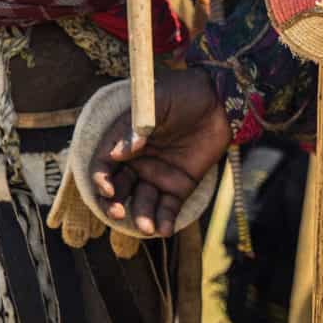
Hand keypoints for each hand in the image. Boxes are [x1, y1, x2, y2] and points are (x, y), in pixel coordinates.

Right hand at [90, 67, 230, 236]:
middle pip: (117, 189)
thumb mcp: (158, 101)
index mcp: (125, 139)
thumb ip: (136, 125)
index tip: (108, 190)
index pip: (104, 164)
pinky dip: (164, 221)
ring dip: (141, 217)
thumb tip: (116, 152)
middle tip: (118, 213)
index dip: (101, 179)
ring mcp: (158, 175)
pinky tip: (164, 230)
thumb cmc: (184, 93)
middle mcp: (137, 161)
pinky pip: (168, 208)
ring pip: (141, 203)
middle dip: (113, 205)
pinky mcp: (179, 185)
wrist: (221, 99)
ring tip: (147, 227)